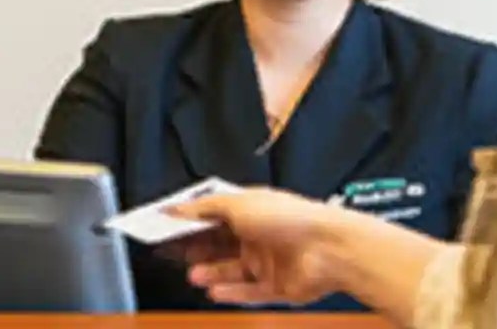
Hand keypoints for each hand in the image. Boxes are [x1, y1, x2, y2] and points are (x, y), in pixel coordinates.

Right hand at [166, 187, 350, 305]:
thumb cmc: (288, 217)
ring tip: (192, 275)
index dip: (191, 224)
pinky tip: (213, 292)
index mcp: (250, 211)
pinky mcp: (278, 287)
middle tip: (173, 255)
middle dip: (197, 250)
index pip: (213, 218)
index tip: (167, 230)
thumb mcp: (238, 203)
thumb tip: (176, 207)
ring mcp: (269, 262)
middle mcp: (259, 235)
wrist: (329, 248)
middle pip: (220, 246)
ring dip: (211, 273)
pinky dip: (231, 293)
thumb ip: (204, 208)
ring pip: (232, 271)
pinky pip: (249, 293)